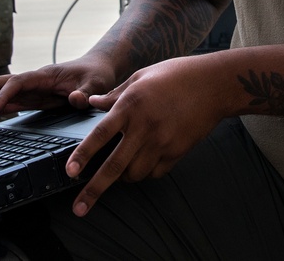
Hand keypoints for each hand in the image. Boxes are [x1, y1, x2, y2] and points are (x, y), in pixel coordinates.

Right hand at [0, 55, 117, 120]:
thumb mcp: (97, 84)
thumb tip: (75, 99)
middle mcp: (33, 80)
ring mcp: (31, 89)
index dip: (4, 96)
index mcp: (45, 75)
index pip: (17, 83)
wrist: (98, 69)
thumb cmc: (97, 75)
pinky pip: (8, 101)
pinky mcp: (33, 97)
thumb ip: (87, 93)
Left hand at [64, 55, 225, 216]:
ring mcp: (162, 143)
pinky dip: (144, 172)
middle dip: (94, 190)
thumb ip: (114, 94)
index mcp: (131, 105)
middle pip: (114, 166)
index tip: (70, 172)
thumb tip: (92, 103)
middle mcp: (144, 128)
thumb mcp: (140, 77)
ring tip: (116, 172)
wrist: (213, 85)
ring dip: (121, 178)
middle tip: (79, 208)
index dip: (83, 155)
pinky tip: (142, 162)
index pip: (100, 135)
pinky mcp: (176, 152)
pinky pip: (154, 173)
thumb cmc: (176, 75)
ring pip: (134, 174)